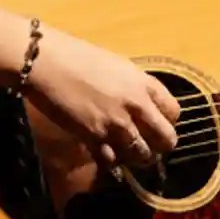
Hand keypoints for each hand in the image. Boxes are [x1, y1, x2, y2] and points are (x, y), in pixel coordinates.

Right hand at [21, 25, 179, 168]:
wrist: (45, 62)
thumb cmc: (77, 56)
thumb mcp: (117, 66)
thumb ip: (133, 88)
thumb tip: (141, 105)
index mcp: (144, 83)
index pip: (174, 112)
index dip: (166, 121)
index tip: (156, 123)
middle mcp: (137, 105)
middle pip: (166, 139)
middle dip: (159, 146)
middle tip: (148, 145)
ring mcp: (117, 124)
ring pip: (142, 155)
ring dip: (136, 157)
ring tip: (127, 153)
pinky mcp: (94, 138)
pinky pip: (113, 161)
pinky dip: (111, 162)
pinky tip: (105, 154)